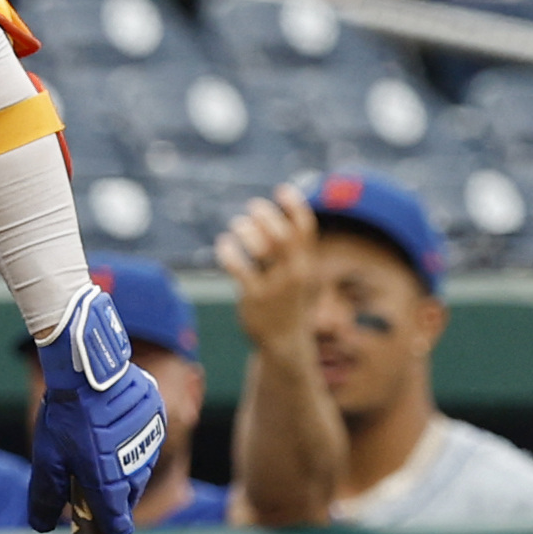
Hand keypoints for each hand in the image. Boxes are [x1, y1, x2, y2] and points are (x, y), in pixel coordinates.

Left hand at [27, 284, 165, 533]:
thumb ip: (45, 496)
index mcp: (111, 486)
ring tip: (93, 450)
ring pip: (136, 473)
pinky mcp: (157, 422)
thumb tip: (41, 526)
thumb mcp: (47, 459)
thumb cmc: (66, 416)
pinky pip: (145, 444)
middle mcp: (137, 470)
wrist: (86, 369)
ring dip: (119, 472)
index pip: (118, 530)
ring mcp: (151, 445)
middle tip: (82, 485)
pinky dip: (129, 445)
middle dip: (107, 502)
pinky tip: (108, 429)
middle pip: (126, 501)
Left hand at [217, 185, 320, 357]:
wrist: (286, 344)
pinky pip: (239, 267)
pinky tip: (224, 244)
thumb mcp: (302, 276)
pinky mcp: (254, 298)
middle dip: (266, 215)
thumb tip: (285, 214)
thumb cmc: (291, 302)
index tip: (282, 190)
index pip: (306, 229)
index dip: (295, 205)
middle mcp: (295, 273)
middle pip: (282, 235)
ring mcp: (276, 286)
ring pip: (261, 248)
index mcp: (308, 264)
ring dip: (246, 230)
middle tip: (253, 207)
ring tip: (237, 225)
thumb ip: (297, 249)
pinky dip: (229, 251)